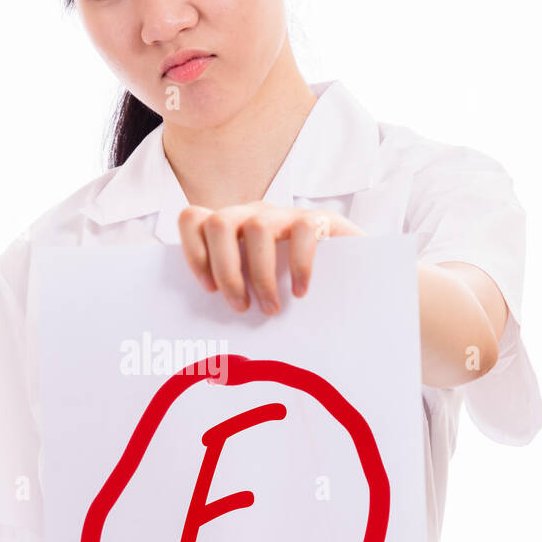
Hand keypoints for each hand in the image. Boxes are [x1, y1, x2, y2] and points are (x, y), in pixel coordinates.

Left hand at [177, 202, 365, 313]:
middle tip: (241, 307)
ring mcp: (286, 214)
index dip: (193, 252)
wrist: (348, 276)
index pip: (193, 219)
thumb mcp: (254, 286)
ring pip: (257, 228)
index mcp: (231, 228)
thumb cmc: (290, 287)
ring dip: (262, 276)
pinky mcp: (318, 220)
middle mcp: (253, 214)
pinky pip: (302, 232)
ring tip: (272, 308)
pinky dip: (299, 267)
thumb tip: (202, 326)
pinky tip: (300, 293)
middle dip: (226, 271)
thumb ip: (233, 289)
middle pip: (219, 223)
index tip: (208, 289)